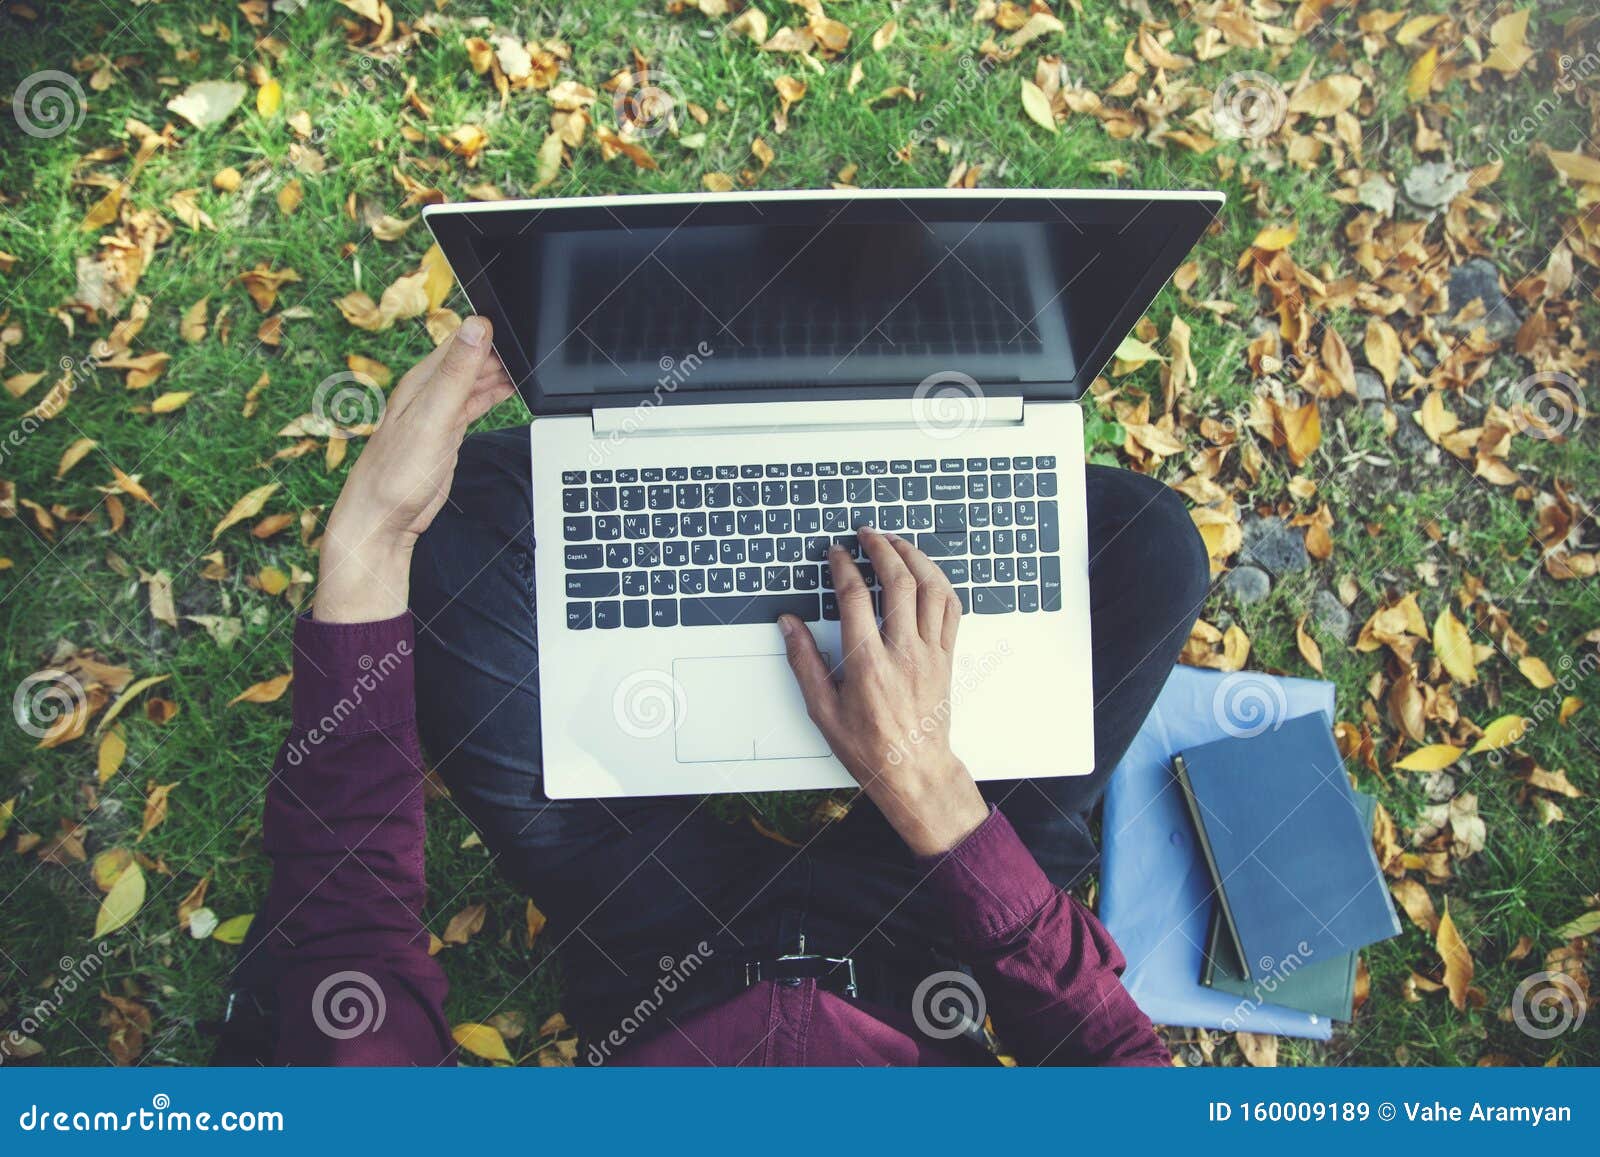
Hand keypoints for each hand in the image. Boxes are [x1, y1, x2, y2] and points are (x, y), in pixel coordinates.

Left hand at [314, 316, 513, 623]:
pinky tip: (505, 391)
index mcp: (423, 380)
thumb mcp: (433, 417)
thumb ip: (457, 373)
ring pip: (474, 381)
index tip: (521, 327)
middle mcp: (428, 392)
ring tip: (528, 366)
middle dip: (500, 352)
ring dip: (498, 372)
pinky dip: (492, 395)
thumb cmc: (397, 474)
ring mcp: (437, 413)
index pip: (462, 341)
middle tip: (533, 350)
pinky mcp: (445, 434)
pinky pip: (473, 404)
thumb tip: (477, 328)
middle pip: (470, 359)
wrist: (381, 520)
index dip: (491, 332)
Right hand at [779, 526, 988, 855]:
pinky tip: (926, 572)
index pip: (856, 598)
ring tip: (896, 542)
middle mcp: (904, 653)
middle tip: (866, 534)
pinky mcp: (947, 658)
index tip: (836, 553)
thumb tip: (788, 624)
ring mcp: (931, 653)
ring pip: (932, 588)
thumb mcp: (822, 710)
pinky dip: (940, 582)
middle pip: (899, 582)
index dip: (844, 567)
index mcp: (868, 664)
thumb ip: (804, 661)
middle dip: (882, 548)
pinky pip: (951, 609)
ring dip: (914, 557)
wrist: (914, 772)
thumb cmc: (868, 747)